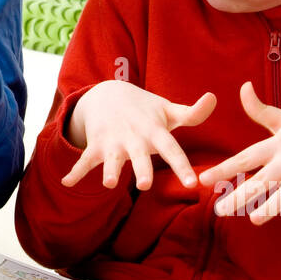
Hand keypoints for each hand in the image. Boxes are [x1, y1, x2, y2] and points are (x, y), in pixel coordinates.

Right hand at [62, 81, 216, 190]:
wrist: (107, 94)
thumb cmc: (146, 109)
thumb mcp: (168, 110)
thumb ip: (193, 113)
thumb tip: (214, 97)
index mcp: (155, 132)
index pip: (172, 150)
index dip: (181, 167)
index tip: (192, 184)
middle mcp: (134, 138)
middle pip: (139, 157)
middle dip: (141, 169)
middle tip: (145, 185)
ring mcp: (113, 142)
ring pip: (111, 160)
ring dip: (109, 171)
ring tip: (108, 184)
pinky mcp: (96, 145)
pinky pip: (85, 161)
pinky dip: (74, 172)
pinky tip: (66, 183)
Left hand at [197, 82, 280, 241]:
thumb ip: (260, 109)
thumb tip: (242, 86)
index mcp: (277, 145)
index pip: (246, 158)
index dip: (224, 168)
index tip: (203, 179)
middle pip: (262, 180)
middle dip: (241, 195)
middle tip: (219, 210)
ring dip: (272, 207)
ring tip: (254, 219)